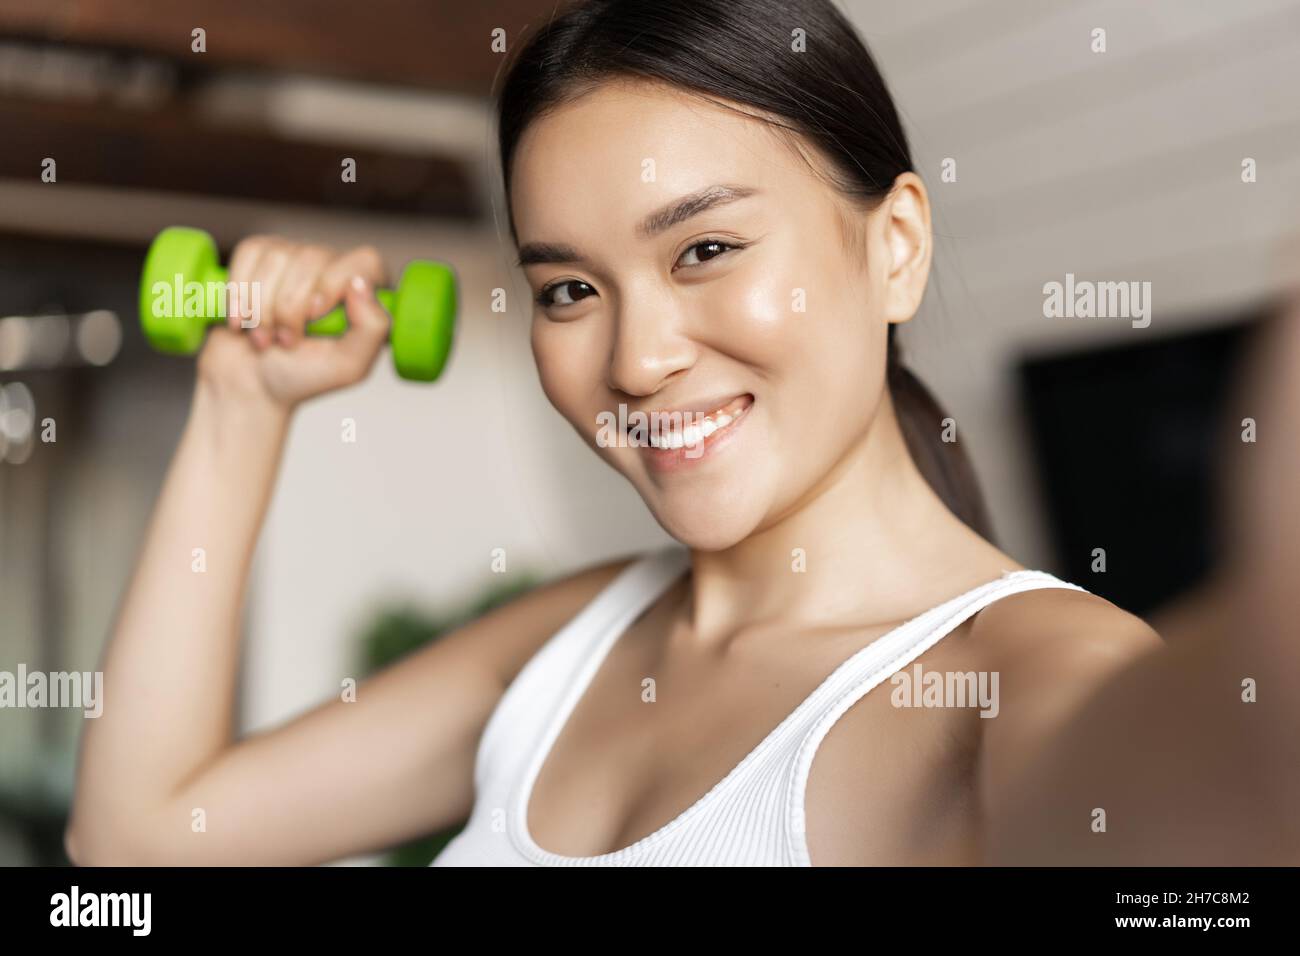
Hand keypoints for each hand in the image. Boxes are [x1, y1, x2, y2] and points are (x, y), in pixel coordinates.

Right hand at [195, 236, 391, 409]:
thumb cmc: (303, 375)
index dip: (334, 283)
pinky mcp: (260, 255)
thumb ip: (373, 329)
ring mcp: (296, 256)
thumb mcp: (348, 366)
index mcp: (364, 293)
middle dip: (290, 308)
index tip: (314, 316)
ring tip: (264, 339)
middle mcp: (333, 268)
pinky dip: (239, 292)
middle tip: (286, 343)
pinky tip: (241, 321)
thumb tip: (361, 283)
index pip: (364, 261)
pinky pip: (249, 253)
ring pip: (278, 256)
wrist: (250, 384)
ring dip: (262, 307)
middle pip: (313, 257)